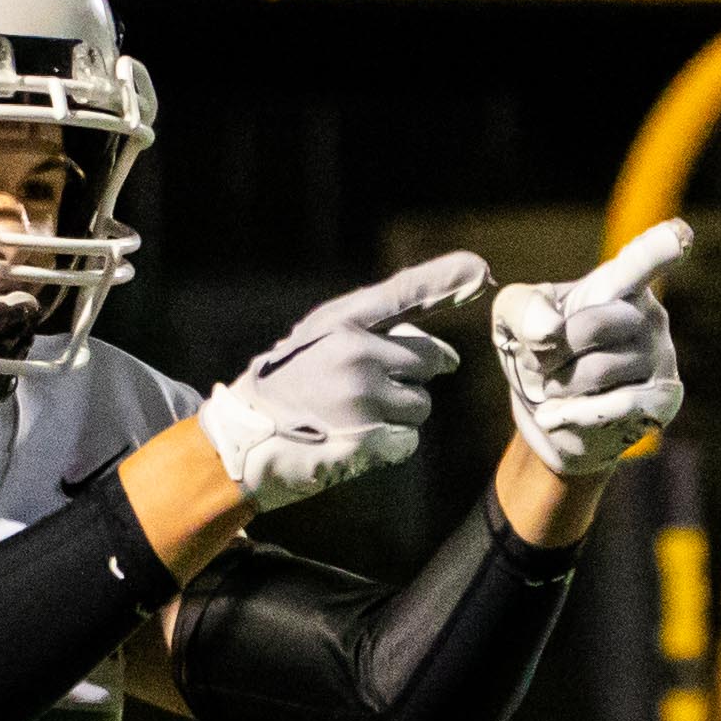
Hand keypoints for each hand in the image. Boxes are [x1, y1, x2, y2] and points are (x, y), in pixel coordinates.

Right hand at [197, 252, 485, 510]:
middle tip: (367, 391)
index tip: (480, 273)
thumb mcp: (317, 343)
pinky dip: (389, 446)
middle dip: (411, 379)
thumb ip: (371, 335)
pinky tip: (355, 442)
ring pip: (421, 406)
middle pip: (429, 362)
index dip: (445, 280)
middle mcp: (355, 353)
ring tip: (354, 418)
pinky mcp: (367, 439)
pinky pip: (408, 441)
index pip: (403, 294)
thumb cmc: (285, 389)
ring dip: (399, 416)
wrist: (240, 441)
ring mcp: (362, 398)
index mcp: (340, 323)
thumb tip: (445, 355)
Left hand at [492, 219, 689, 477]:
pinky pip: (619, 406)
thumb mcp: (513, 319)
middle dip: (550, 351)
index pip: (641, 262)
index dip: (661, 247)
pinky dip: (576, 414)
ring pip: (598, 371)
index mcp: (619, 283)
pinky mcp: (663, 399)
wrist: (552, 414)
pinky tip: (550, 417)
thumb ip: (522, 307)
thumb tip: (549, 330)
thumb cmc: (539, 352)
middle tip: (543, 362)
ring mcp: (661, 357)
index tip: (680, 237)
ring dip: (559, 385)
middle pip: (592, 327)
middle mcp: (649, 314)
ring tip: (558, 386)